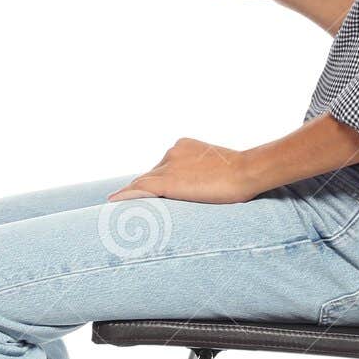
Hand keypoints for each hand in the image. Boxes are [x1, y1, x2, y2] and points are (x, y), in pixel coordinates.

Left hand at [108, 137, 257, 203]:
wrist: (247, 171)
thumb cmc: (241, 174)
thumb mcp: (218, 169)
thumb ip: (202, 175)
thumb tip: (202, 189)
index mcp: (183, 146)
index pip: (163, 168)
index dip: (154, 184)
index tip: (146, 196)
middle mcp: (172, 152)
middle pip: (150, 176)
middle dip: (141, 191)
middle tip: (127, 206)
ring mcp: (169, 165)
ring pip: (143, 183)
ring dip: (133, 197)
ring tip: (120, 212)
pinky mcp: (167, 181)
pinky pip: (140, 189)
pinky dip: (125, 196)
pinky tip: (112, 202)